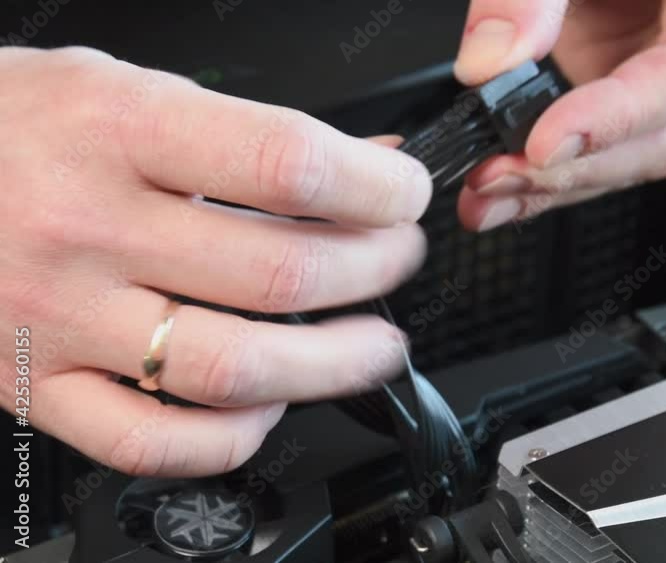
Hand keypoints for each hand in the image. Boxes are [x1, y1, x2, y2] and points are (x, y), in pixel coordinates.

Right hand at [0, 47, 431, 475]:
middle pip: (279, 273)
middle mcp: (87, 226)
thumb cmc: (10, 125)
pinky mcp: (38, 387)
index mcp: (115, 129)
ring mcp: (60, 317)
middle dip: (375, 268)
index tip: (404, 194)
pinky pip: (151, 442)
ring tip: (373, 345)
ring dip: (333, 365)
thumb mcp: (123, 88)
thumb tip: (365, 160)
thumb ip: (245, 134)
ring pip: (232, 369)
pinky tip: (267, 407)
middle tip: (396, 257)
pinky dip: (231, 437)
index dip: (376, 187)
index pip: (286, 164)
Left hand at [452, 0, 665, 229]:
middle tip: (492, 180)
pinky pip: (619, 152)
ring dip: (557, 187)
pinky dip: (559, 175)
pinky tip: (508, 190)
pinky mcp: (664, 104)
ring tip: (484, 198)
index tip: (543, 144)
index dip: (614, 117)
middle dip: (572, 170)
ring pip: (639, 159)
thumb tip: (492, 61)